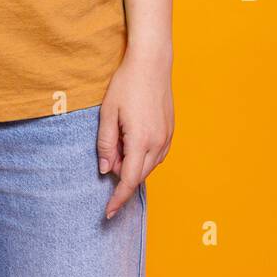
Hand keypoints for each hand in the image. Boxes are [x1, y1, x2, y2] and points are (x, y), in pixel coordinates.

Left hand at [97, 48, 173, 219]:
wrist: (152, 63)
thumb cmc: (127, 85)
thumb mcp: (108, 113)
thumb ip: (105, 144)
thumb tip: (105, 169)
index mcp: (140, 141)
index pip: (128, 180)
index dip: (118, 199)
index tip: (108, 213)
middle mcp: (158, 144)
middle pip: (138, 176)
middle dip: (121, 177)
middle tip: (106, 159)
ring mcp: (167, 138)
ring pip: (148, 167)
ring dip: (132, 166)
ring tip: (118, 144)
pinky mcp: (171, 131)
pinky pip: (157, 155)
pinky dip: (143, 158)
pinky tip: (132, 144)